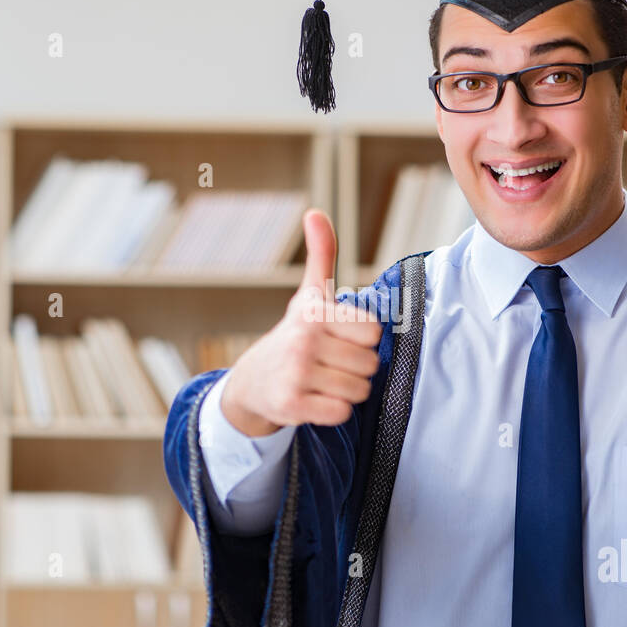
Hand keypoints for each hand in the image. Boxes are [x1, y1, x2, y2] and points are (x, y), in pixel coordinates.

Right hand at [221, 209, 384, 435]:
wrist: (253, 382)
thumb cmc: (294, 336)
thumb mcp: (308, 296)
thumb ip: (321, 255)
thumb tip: (315, 213)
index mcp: (315, 313)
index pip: (374, 332)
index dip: (361, 340)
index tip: (339, 339)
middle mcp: (303, 341)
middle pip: (370, 364)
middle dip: (356, 369)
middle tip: (330, 364)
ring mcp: (296, 374)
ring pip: (359, 390)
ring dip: (346, 391)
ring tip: (323, 382)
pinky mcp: (291, 405)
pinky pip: (341, 412)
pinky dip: (334, 411)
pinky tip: (315, 400)